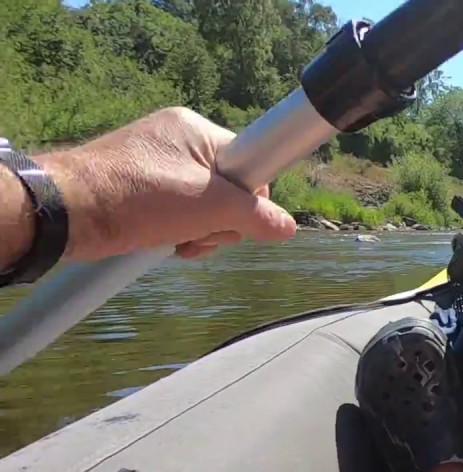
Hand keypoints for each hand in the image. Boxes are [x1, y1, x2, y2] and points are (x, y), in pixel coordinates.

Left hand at [43, 107, 296, 260]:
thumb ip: (256, 215)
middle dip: (221, 222)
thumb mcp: (209, 207)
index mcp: (195, 130)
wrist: (66, 212)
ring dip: (200, 232)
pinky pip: (180, 211)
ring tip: (178, 240)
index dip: (251, 197)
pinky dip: (179, 232)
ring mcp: (157, 164)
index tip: (236, 216)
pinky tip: (166, 241)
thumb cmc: (135, 198)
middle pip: (229, 189)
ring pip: (205, 206)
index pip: (251, 163)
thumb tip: (287, 227)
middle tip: (199, 233)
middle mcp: (177, 141)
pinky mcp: (140, 188)